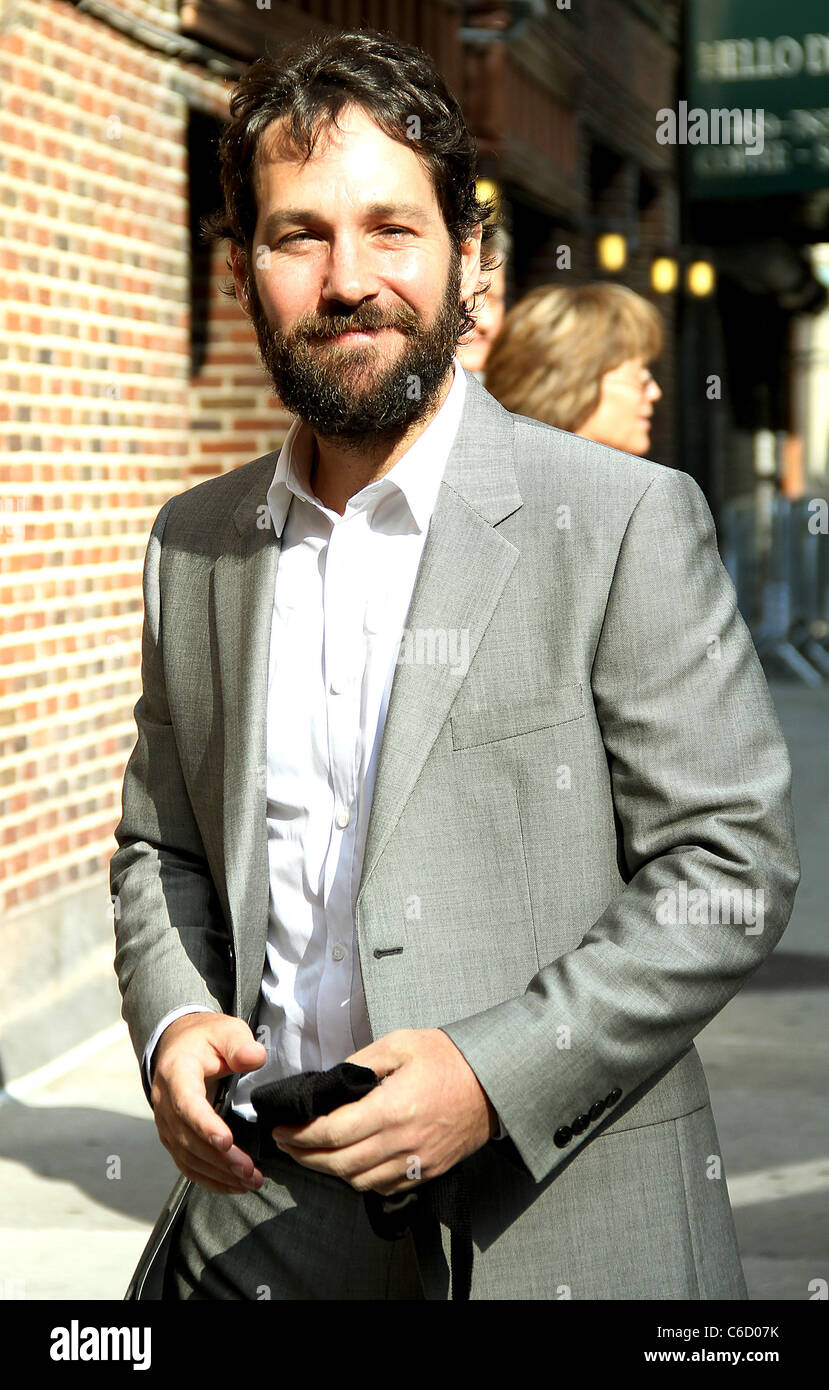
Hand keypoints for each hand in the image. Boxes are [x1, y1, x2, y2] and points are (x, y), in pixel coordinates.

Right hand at [151, 1013, 266, 1194]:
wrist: (179, 1045)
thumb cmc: (206, 1038)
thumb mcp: (226, 1031)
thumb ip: (240, 1044)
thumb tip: (255, 1058)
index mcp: (176, 1073)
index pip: (186, 1104)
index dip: (204, 1125)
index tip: (226, 1142)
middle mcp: (164, 1102)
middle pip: (187, 1138)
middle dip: (219, 1159)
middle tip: (249, 1172)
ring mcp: (166, 1123)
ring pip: (186, 1157)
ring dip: (217, 1174)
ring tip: (249, 1182)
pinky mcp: (172, 1137)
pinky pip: (186, 1164)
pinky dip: (209, 1179)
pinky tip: (233, 1186)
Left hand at [271, 1028, 497, 1194]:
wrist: (494, 1081)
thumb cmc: (448, 1058)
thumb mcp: (401, 1043)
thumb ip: (361, 1062)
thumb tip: (330, 1081)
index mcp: (393, 1107)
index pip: (334, 1132)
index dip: (301, 1135)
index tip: (281, 1129)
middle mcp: (403, 1141)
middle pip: (340, 1163)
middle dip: (306, 1156)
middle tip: (286, 1143)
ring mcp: (417, 1161)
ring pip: (360, 1180)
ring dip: (330, 1170)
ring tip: (312, 1152)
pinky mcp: (428, 1171)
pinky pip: (384, 1188)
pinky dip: (360, 1179)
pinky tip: (349, 1163)